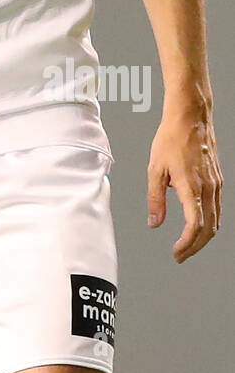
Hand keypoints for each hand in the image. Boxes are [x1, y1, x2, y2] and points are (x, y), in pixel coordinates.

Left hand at [147, 104, 221, 261]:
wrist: (191, 117)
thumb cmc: (171, 138)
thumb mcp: (155, 169)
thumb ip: (155, 199)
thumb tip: (154, 223)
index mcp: (192, 187)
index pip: (195, 226)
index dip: (187, 244)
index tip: (176, 253)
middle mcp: (208, 188)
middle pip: (209, 229)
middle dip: (195, 247)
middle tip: (181, 255)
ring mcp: (216, 184)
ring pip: (216, 220)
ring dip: (203, 237)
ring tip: (188, 244)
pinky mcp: (218, 179)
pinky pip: (217, 207)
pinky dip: (209, 222)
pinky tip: (199, 224)